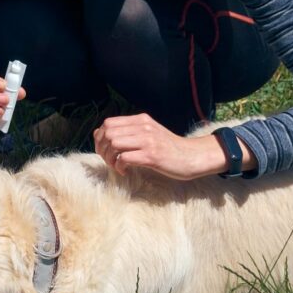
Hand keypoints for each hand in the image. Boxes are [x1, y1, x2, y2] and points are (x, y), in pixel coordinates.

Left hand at [94, 113, 257, 179]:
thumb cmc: (168, 149)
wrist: (192, 156)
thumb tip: (103, 135)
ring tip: (116, 166)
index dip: (100, 137)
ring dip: (109, 158)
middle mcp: (143, 127)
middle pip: (108, 132)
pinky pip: (125, 158)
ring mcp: (148, 140)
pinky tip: (125, 172)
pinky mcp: (152, 155)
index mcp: (141, 120)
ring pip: (114, 143)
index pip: (108, 123)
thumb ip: (131, 132)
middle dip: (102, 149)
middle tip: (108, 160)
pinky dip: (119, 166)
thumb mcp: (149, 133)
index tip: (104, 150)